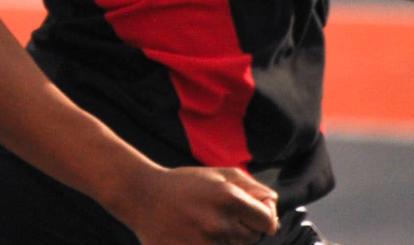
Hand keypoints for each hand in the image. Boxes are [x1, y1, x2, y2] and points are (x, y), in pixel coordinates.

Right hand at [118, 165, 278, 244]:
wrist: (141, 196)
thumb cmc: (183, 184)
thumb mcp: (217, 175)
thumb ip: (251, 186)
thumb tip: (272, 203)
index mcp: (228, 198)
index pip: (268, 222)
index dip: (262, 218)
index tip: (252, 215)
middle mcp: (218, 223)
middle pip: (252, 239)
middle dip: (242, 229)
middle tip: (219, 216)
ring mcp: (204, 243)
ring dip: (226, 240)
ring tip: (204, 226)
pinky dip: (210, 244)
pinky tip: (195, 235)